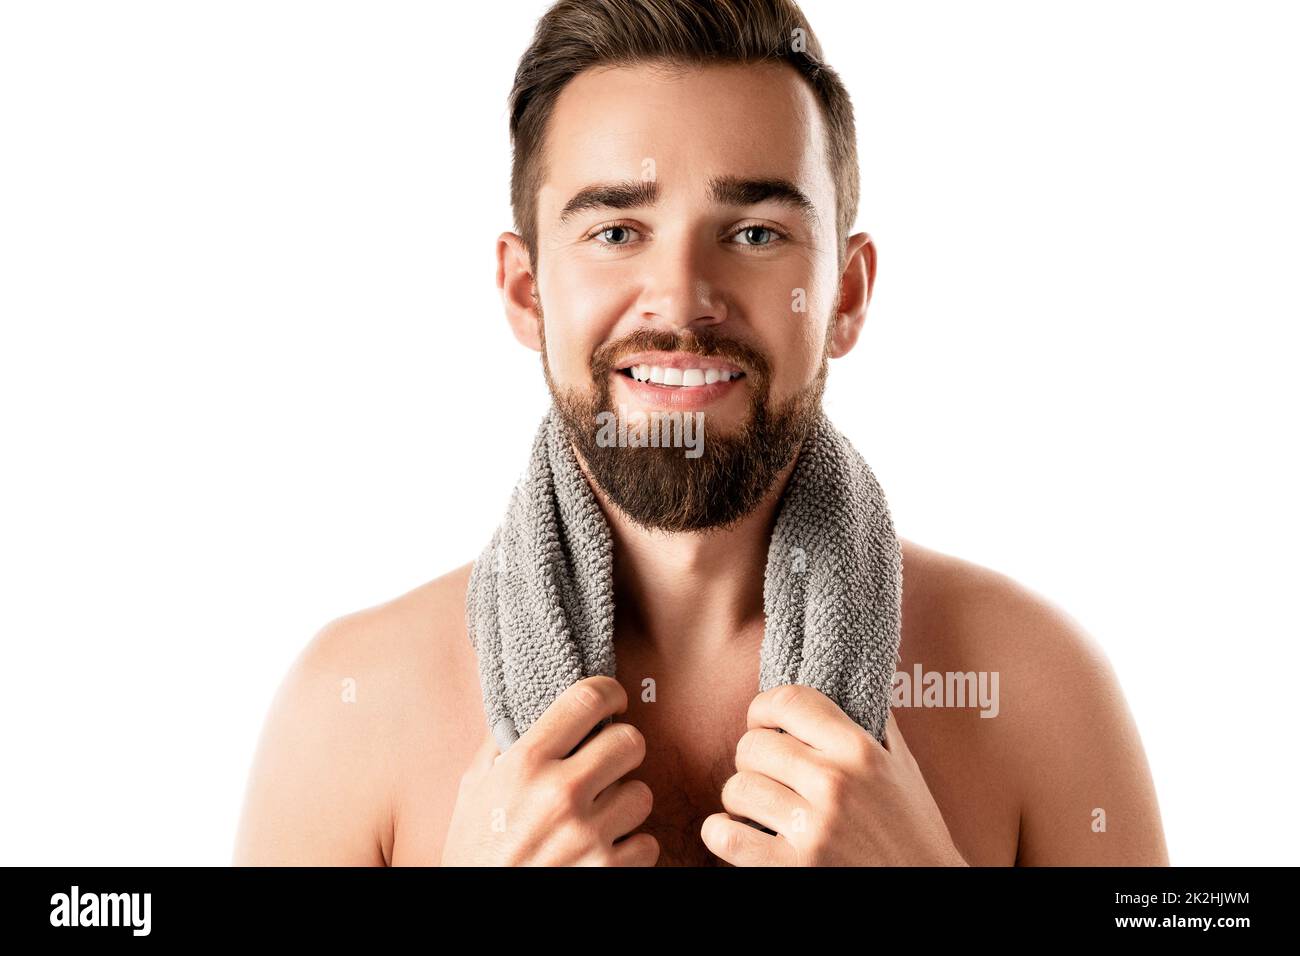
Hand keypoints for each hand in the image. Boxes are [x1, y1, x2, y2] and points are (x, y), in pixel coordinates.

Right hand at [440, 676, 658, 865]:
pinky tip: (601, 851)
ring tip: (597, 817)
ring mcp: (587, 836)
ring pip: (642, 793)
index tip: (614, 701)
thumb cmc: (473, 854)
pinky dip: (629, 849)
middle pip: (630, 741)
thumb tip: (527, 707)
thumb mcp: (472, 790)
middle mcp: (559, 794)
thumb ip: (502, 744)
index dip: (610, 693)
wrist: (474, 916)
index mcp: (525, 764)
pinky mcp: (608, 872)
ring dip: (624, 804)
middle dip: (621, 750)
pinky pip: (647, 843)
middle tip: (608, 763)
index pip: (587, 699)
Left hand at [700, 684, 967, 865]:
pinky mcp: (791, 869)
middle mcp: (835, 784)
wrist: (929, 893)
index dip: (764, 707)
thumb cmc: (914, 833)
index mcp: (860, 751)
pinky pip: (724, 835)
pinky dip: (721, 832)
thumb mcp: (902, 770)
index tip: (762, 721)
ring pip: (736, 788)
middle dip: (753, 758)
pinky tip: (736, 832)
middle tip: (766, 773)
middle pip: (754, 745)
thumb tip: (846, 679)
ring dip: (741, 797)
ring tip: (759, 806)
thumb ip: (872, 724)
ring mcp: (812, 829)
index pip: (789, 700)